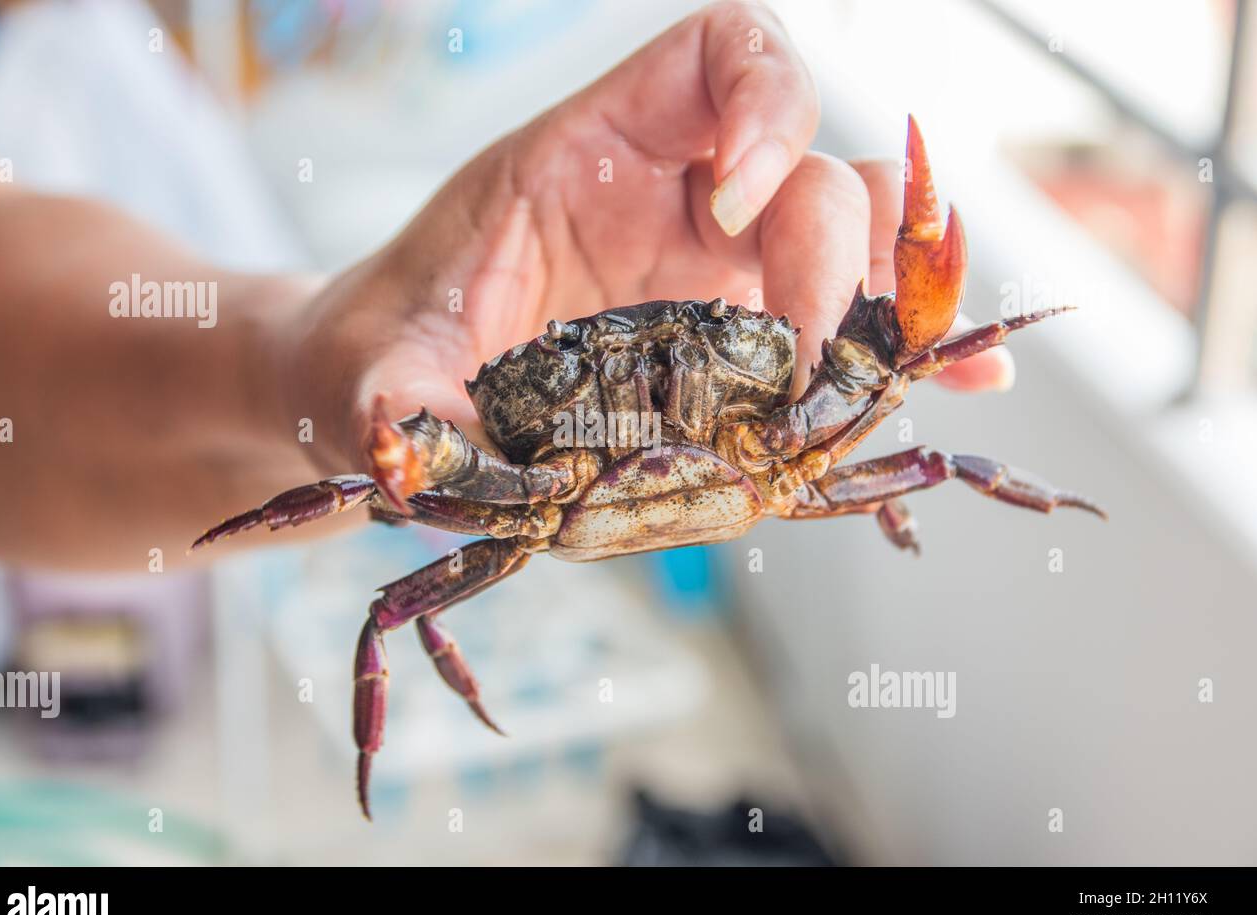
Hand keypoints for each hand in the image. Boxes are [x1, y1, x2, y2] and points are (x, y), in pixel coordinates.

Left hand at [277, 0, 1011, 475]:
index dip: (764, 102)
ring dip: (890, 298)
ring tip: (902, 373)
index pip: (719, 56)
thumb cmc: (377, 353)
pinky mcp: (730, 349)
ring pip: (850, 241)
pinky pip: (839, 326)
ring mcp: (713, 277)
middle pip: (811, 169)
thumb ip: (387, 405)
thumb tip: (404, 453)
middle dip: (831, 253)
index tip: (739, 209)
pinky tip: (954, 391)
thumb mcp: (366, 373)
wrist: (386, 395)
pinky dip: (899, 349)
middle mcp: (673, 202)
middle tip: (798, 363)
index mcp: (590, 158)